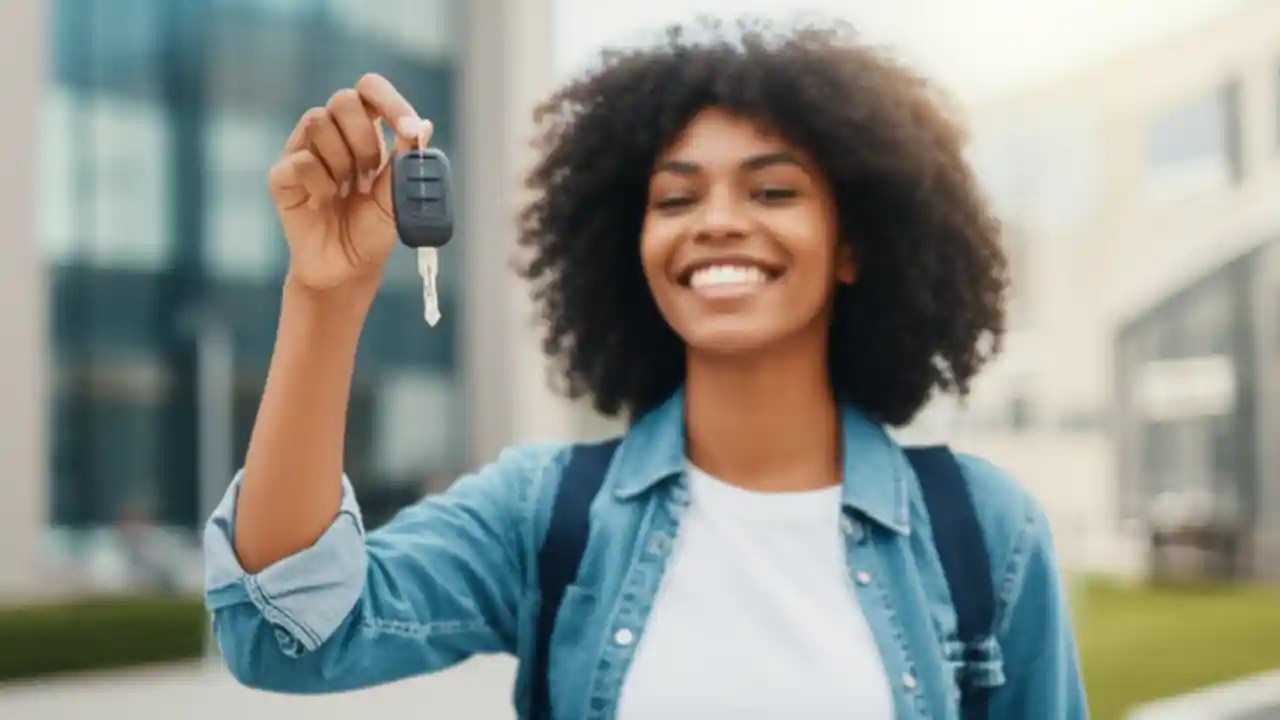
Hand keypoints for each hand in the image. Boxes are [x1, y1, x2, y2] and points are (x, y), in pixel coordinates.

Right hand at [268, 73, 432, 291]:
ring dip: (342, 161)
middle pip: (342, 100)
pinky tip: (325, 202)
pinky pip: (302, 160)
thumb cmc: (372, 229)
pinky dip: (321, 184)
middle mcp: (331, 134)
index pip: (369, 89)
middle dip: (364, 139)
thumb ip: (407, 160)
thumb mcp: (398, 195)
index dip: (389, 100)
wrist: (348, 268)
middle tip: (369, 174)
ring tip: (346, 190)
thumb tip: (421, 125)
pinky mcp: (282, 176)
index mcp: (363, 131)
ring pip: (317, 121)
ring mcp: (302, 151)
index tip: (407, 126)